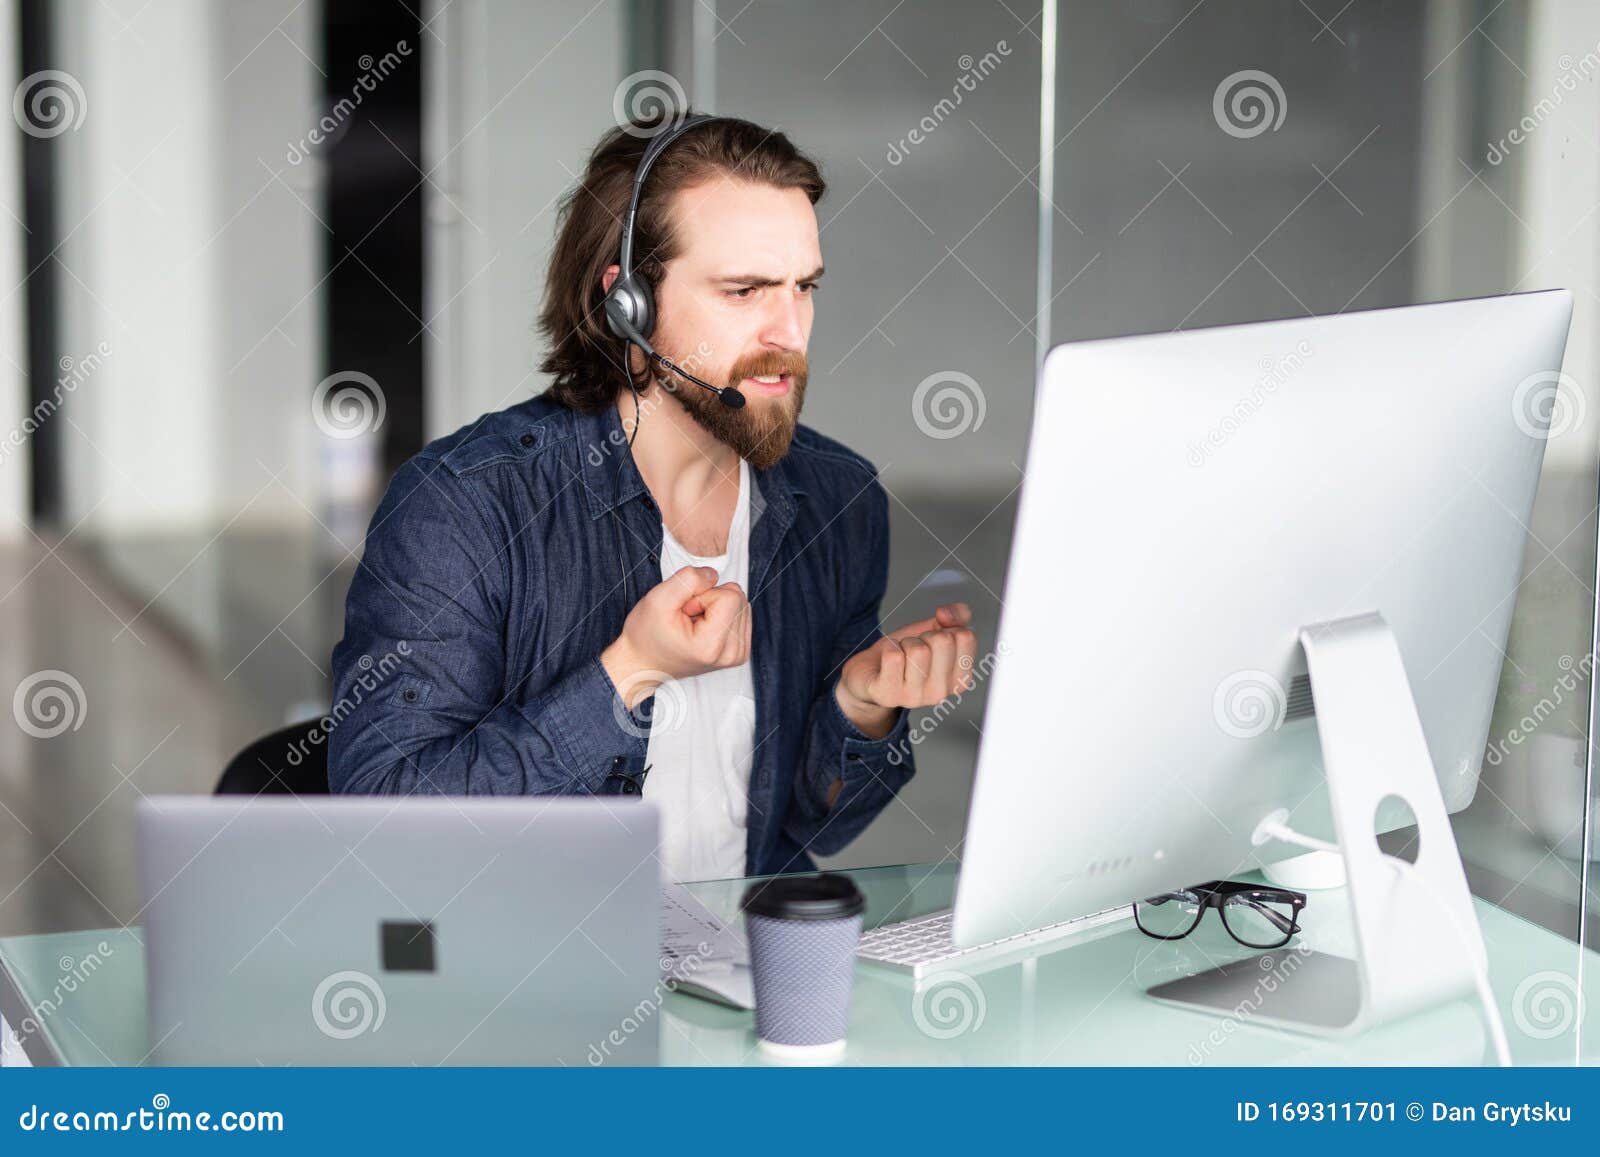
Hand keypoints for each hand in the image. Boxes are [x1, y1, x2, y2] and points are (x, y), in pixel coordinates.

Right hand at [601, 566, 751, 707]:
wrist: (644, 662)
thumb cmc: (647, 637)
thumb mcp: (658, 599)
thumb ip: (689, 579)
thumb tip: (713, 574)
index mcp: (712, 646)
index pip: (731, 596)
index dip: (703, 595)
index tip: (686, 612)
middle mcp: (731, 654)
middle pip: (738, 598)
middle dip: (709, 600)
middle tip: (687, 618)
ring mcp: (737, 654)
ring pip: (739, 604)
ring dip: (714, 608)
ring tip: (692, 623)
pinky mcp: (740, 650)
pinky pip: (739, 613)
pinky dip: (719, 615)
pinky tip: (702, 627)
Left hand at [835, 603, 977, 737]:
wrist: (869, 673)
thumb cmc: (904, 654)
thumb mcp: (934, 630)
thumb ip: (956, 616)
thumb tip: (947, 614)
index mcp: (959, 679)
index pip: (966, 636)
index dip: (945, 629)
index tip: (933, 642)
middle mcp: (941, 693)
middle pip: (943, 640)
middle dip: (924, 636)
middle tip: (913, 649)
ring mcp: (915, 698)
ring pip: (917, 649)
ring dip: (904, 643)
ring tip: (900, 655)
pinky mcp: (888, 695)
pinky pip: (893, 655)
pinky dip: (888, 648)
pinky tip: (887, 661)